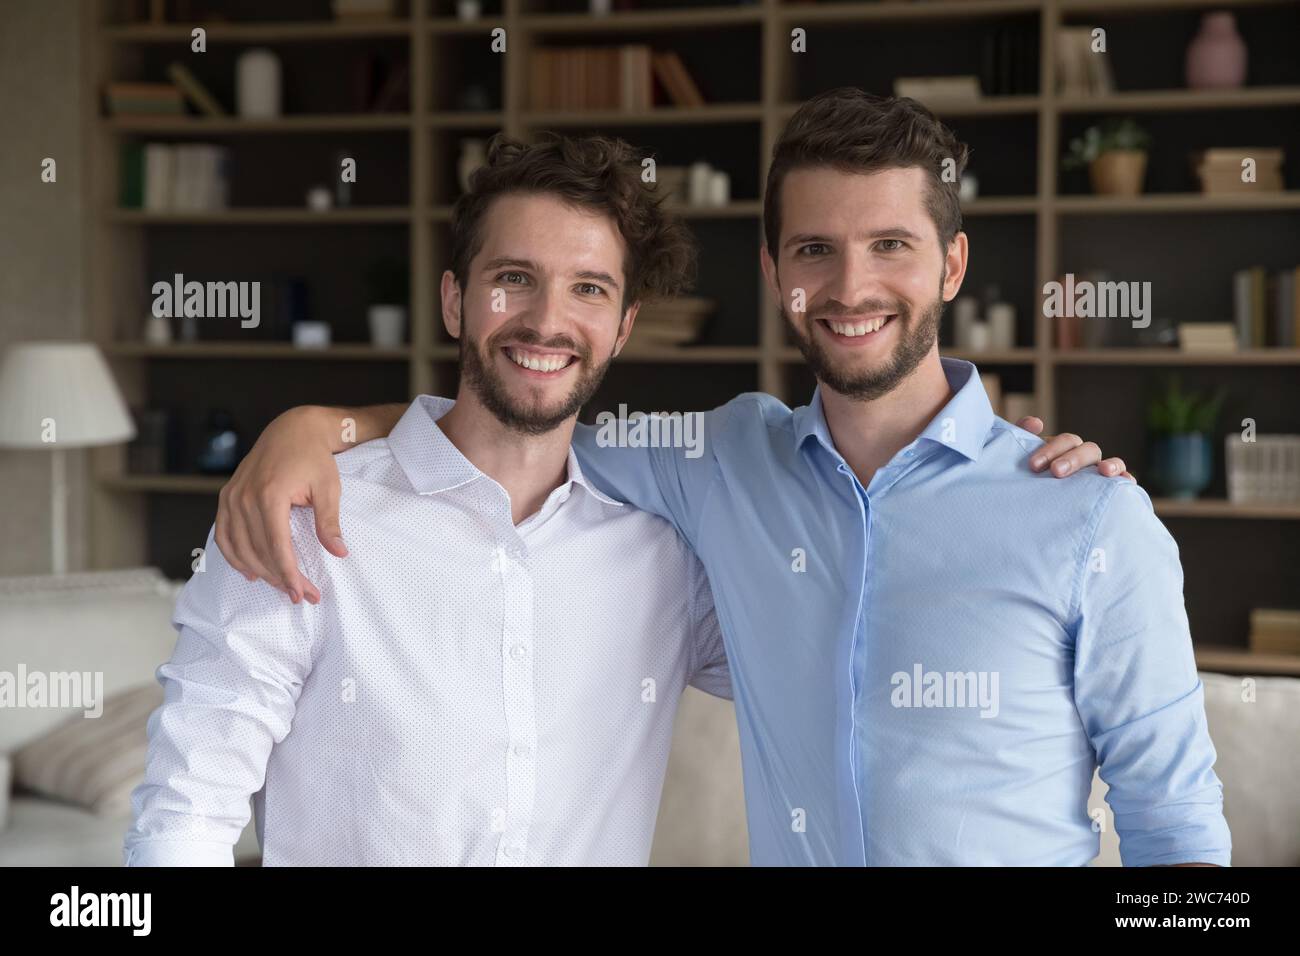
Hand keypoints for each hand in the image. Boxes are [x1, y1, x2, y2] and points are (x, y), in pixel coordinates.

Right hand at [215, 406, 345, 604]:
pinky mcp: (226, 497)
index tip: (302, 593)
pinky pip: (224, 535)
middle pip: (258, 552)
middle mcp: (244, 497)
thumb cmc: (313, 458)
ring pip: (238, 548)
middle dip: (279, 578)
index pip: (277, 547)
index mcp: (269, 495)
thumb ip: (329, 522)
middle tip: (300, 595)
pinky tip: (250, 571)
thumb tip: (339, 552)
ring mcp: (231, 497)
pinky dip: (234, 556)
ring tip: (280, 586)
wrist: (293, 429)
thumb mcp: (328, 488)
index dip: (288, 574)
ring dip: (258, 572)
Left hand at [1015, 416, 1133, 481]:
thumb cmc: (1028, 480)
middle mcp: (1082, 459)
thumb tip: (1036, 423)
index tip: (1034, 465)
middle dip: (1073, 459)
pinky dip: (1126, 478)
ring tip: (1103, 471)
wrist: (1031, 509)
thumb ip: (1021, 438)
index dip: (1052, 449)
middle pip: (1087, 449)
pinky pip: (1122, 480)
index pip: (1065, 441)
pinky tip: (1125, 481)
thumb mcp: (1019, 460)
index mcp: (1064, 450)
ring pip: (1108, 462)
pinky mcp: (1107, 489)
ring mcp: (1096, 473)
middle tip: (1056, 472)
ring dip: (1110, 464)